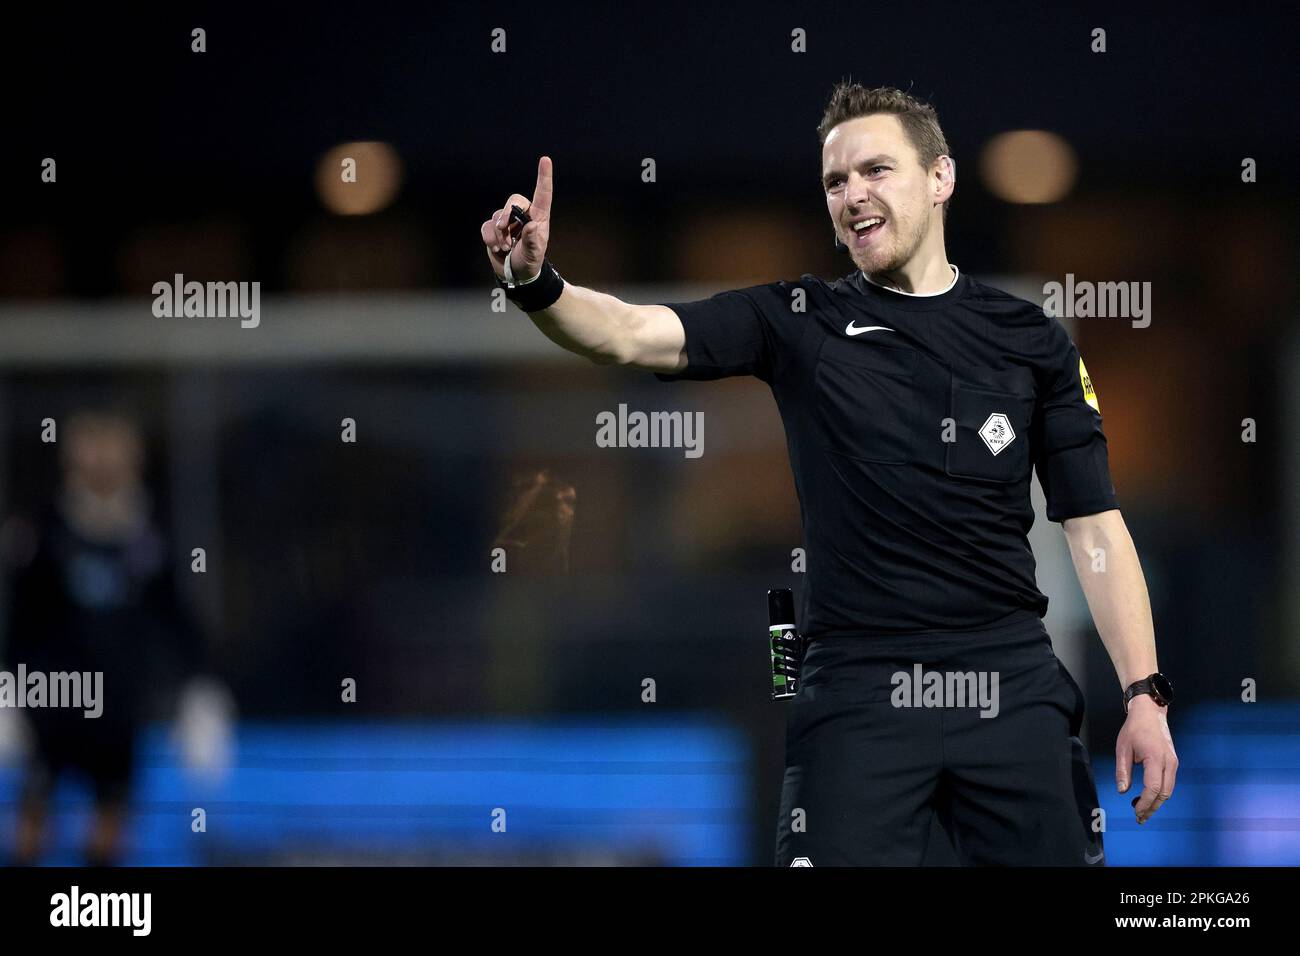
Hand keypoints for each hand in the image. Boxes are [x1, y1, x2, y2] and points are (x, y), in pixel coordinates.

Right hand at [481, 155, 553, 282]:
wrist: (515, 275)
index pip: (542, 194)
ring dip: (498, 234)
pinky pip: (486, 226)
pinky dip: (489, 238)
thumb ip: (532, 241)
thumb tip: (530, 226)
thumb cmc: (530, 263)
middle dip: (506, 213)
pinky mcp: (493, 229)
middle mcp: (523, 216)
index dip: (544, 177)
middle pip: (513, 201)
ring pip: (497, 216)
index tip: (545, 160)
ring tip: (505, 248)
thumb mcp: (534, 255)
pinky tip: (496, 249)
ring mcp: (507, 222)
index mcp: (539, 218)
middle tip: (504, 228)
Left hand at [1116, 693, 1177, 824]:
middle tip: (1139, 818)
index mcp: (1155, 758)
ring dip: (1157, 802)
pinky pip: (1168, 783)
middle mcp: (1168, 763)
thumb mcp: (1123, 748)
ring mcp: (1173, 763)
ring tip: (1143, 811)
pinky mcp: (1173, 762)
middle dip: (1152, 807)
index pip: (1153, 788)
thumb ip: (1123, 770)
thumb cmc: (1134, 729)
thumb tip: (1122, 791)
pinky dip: (1160, 793)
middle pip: (1164, 793)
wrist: (1150, 713)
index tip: (1135, 812)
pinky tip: (1148, 797)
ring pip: (1168, 790)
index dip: (1145, 803)